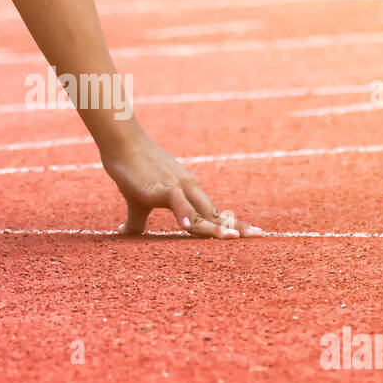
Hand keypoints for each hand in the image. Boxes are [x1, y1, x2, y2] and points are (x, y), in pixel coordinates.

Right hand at [100, 128, 261, 238]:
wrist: (122, 143)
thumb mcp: (138, 200)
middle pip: (215, 213)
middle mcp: (189, 189)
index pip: (214, 213)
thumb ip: (136, 221)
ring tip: (232, 239)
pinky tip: (187, 227)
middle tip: (260, 236)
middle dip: (236, 226)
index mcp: (188, 192)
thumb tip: (124, 234)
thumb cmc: (130, 170)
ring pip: (201, 210)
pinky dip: (183, 214)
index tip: (250, 234)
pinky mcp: (161, 186)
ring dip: (216, 226)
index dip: (230, 224)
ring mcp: (177, 187)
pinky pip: (176, 201)